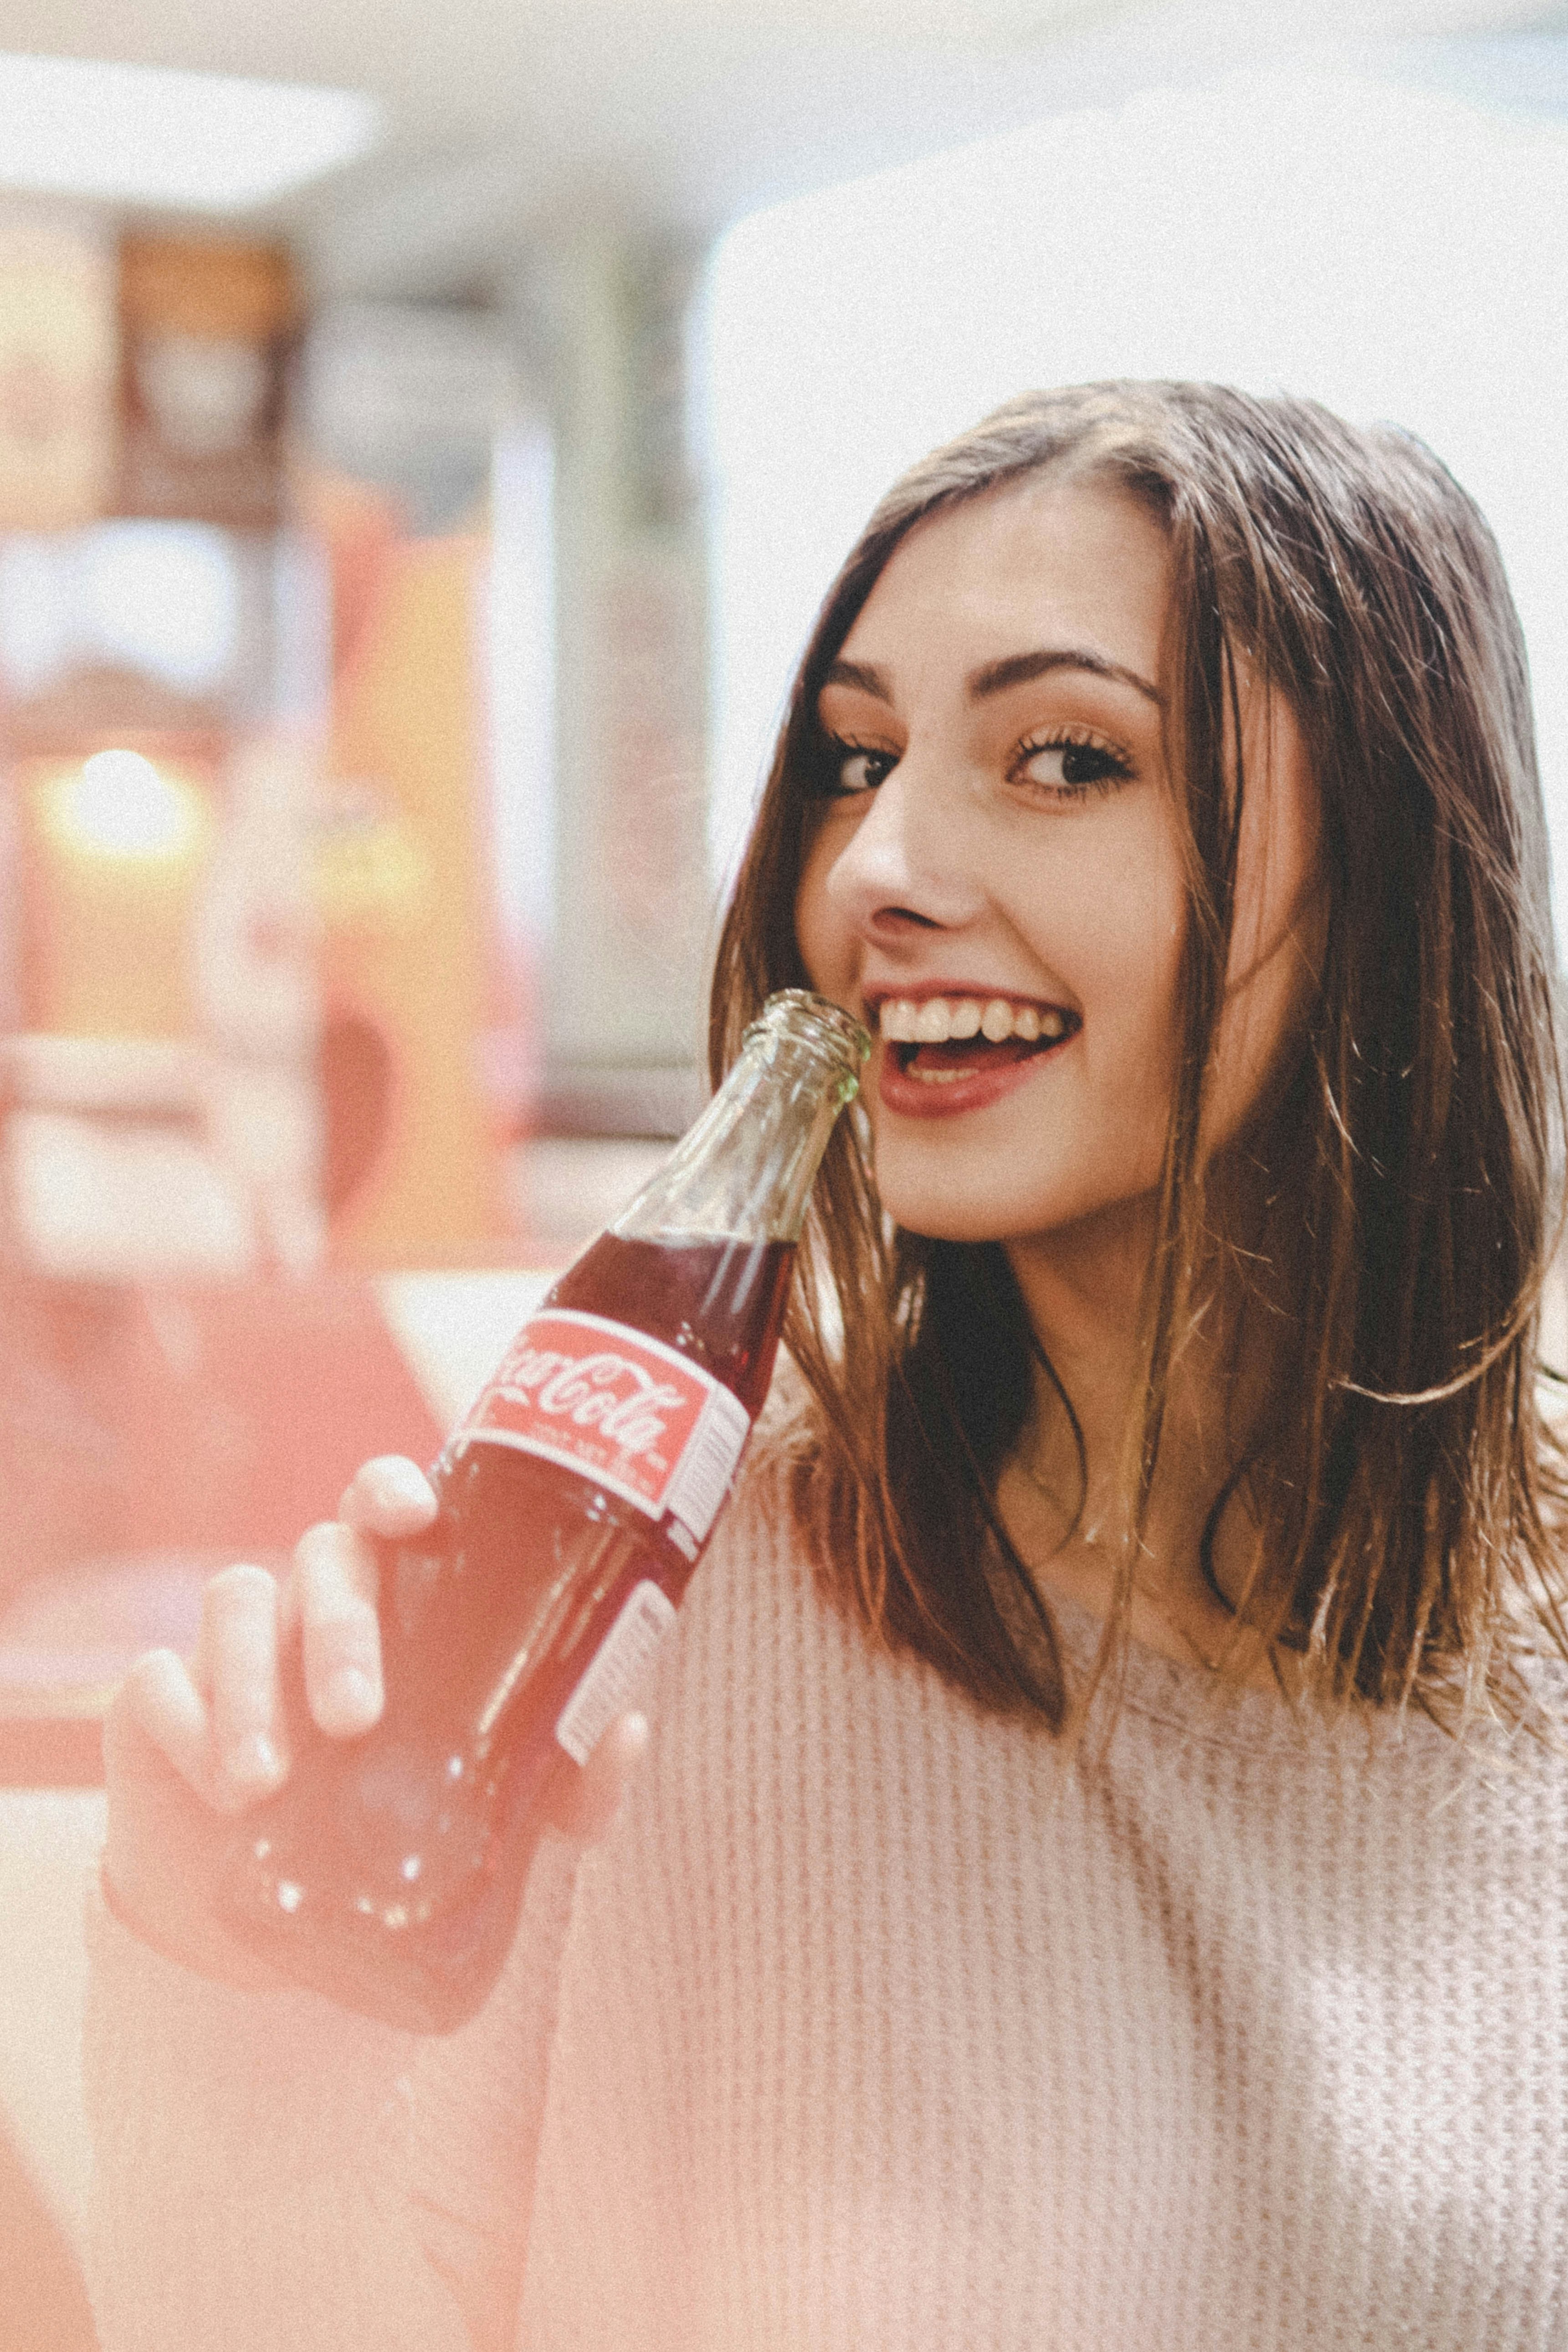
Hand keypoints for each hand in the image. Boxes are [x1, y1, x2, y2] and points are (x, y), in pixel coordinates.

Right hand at [102, 1456, 649, 1992]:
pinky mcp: (157, 1699)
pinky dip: (185, 1725)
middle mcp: (313, 1598)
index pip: (387, 1506)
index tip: (417, 1513)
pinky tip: (212, 1782)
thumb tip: (624, 1729)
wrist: (285, 1925)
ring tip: (264, 1785)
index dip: (393, 1489)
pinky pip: (159, 1683)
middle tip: (356, 1718)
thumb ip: (570, 1780)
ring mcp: (232, 1644)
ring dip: (248, 1689)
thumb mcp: (498, 1819)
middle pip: (323, 1557)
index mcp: (395, 1598)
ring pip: (236, 1605)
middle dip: (339, 1628)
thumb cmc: (404, 1831)